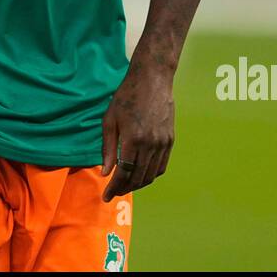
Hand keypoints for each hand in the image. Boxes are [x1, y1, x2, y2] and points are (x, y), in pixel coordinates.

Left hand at [100, 56, 174, 200]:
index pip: (124, 173)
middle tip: (114, 192)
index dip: (114, 187)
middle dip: (125, 189)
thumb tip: (106, 172)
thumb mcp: (110, 120)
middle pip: (138, 177)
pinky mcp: (170, 140)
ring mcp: (163, 143)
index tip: (106, 196)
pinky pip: (161, 166)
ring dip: (138, 184)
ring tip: (125, 186)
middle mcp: (151, 144)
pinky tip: (141, 175)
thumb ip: (108, 148)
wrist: (152, 80)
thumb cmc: (126, 97)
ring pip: (151, 175)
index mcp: (133, 139)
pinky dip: (151, 175)